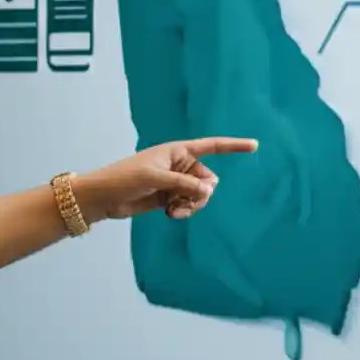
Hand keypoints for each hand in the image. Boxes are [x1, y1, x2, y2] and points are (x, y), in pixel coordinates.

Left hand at [74, 137, 258, 222]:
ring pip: (200, 195)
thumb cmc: (125, 178)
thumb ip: (183, 184)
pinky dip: (184, 210)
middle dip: (202, 192)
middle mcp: (180, 165)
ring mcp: (175, 182)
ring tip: (175, 210)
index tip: (255, 146)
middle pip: (209, 179)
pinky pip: (188, 204)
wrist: (104, 196)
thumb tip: (208, 190)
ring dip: (192, 205)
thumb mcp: (156, 178)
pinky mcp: (169, 198)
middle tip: (187, 200)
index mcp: (178, 151)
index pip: (212, 146)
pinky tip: (171, 214)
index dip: (233, 146)